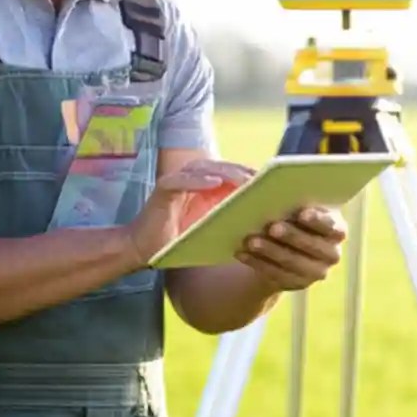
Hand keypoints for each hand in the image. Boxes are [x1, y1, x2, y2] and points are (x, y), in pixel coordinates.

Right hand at [125, 159, 254, 265]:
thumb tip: (262, 221)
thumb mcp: (210, 229)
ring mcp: (176, 181)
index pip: (230, 173)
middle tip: (263, 179)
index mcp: (203, 186)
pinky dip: (197, 180)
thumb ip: (229, 219)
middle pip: (220, 167)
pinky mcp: (163, 190)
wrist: (143, 250)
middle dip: (242, 171)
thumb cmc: (179, 242)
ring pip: (203, 168)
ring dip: (225, 172)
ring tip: (244, 180)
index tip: (272, 181)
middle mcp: (191, 179)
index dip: (250, 175)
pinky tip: (214, 183)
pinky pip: (181, 180)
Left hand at [236, 206, 347, 291]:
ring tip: (251, 240)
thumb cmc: (293, 214)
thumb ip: (291, 197)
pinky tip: (242, 252)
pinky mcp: (296, 283)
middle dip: (292, 236)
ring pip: (293, 263)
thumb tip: (269, 188)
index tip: (302, 213)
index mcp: (336, 229)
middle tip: (272, 227)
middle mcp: (331, 253)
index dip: (319, 221)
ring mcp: (315, 272)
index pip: (333, 226)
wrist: (288, 243)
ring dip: (271, 251)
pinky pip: (276, 275)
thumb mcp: (296, 205)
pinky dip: (257, 263)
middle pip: (314, 247)